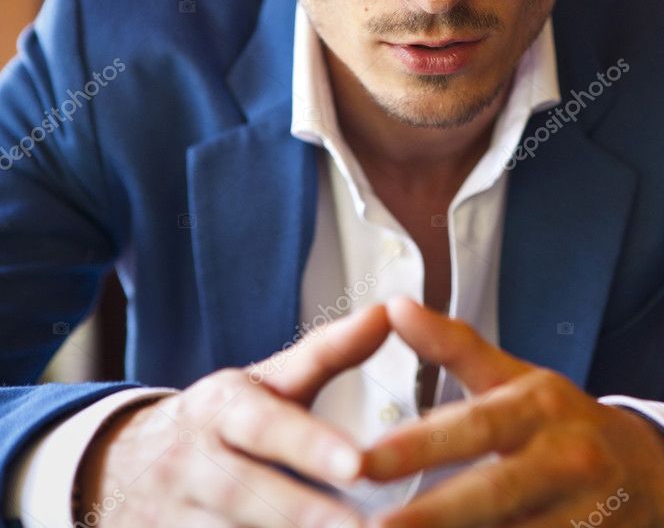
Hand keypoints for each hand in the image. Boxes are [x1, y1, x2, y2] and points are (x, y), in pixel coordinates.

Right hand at [76, 304, 390, 527]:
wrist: (122, 464)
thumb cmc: (224, 418)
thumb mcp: (267, 380)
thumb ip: (328, 353)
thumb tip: (387, 311)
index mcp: (221, 408)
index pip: (266, 424)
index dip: (310, 445)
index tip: (357, 464)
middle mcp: (195, 463)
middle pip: (245, 492)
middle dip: (304, 512)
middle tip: (365, 526)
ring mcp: (179, 515)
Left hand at [357, 297, 663, 527]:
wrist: (650, 470)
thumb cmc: (563, 421)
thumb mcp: (518, 377)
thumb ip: (454, 347)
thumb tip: (394, 305)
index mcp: (540, 407)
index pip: (474, 426)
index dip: (418, 447)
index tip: (361, 462)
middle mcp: (567, 459)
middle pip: (494, 493)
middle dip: (431, 518)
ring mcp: (585, 514)